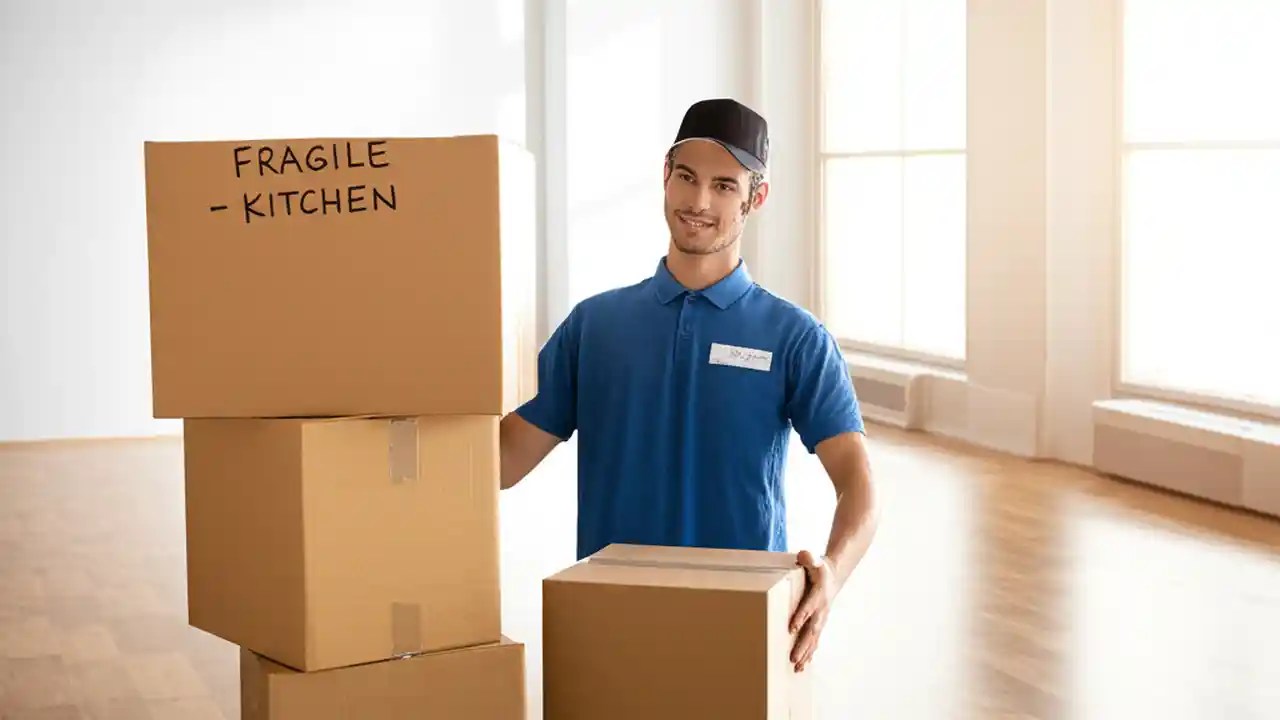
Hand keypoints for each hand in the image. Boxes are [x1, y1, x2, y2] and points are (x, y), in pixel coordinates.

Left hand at [789, 550, 835, 672]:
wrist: (834, 577)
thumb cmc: (820, 569)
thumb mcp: (816, 561)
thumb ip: (809, 558)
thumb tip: (803, 554)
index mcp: (818, 595)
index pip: (808, 607)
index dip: (801, 616)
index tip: (791, 628)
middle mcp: (821, 611)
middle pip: (811, 630)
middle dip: (802, 645)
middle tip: (792, 657)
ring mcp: (821, 620)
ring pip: (813, 640)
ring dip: (806, 654)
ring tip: (796, 668)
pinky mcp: (819, 624)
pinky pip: (814, 642)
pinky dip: (809, 654)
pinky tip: (802, 666)